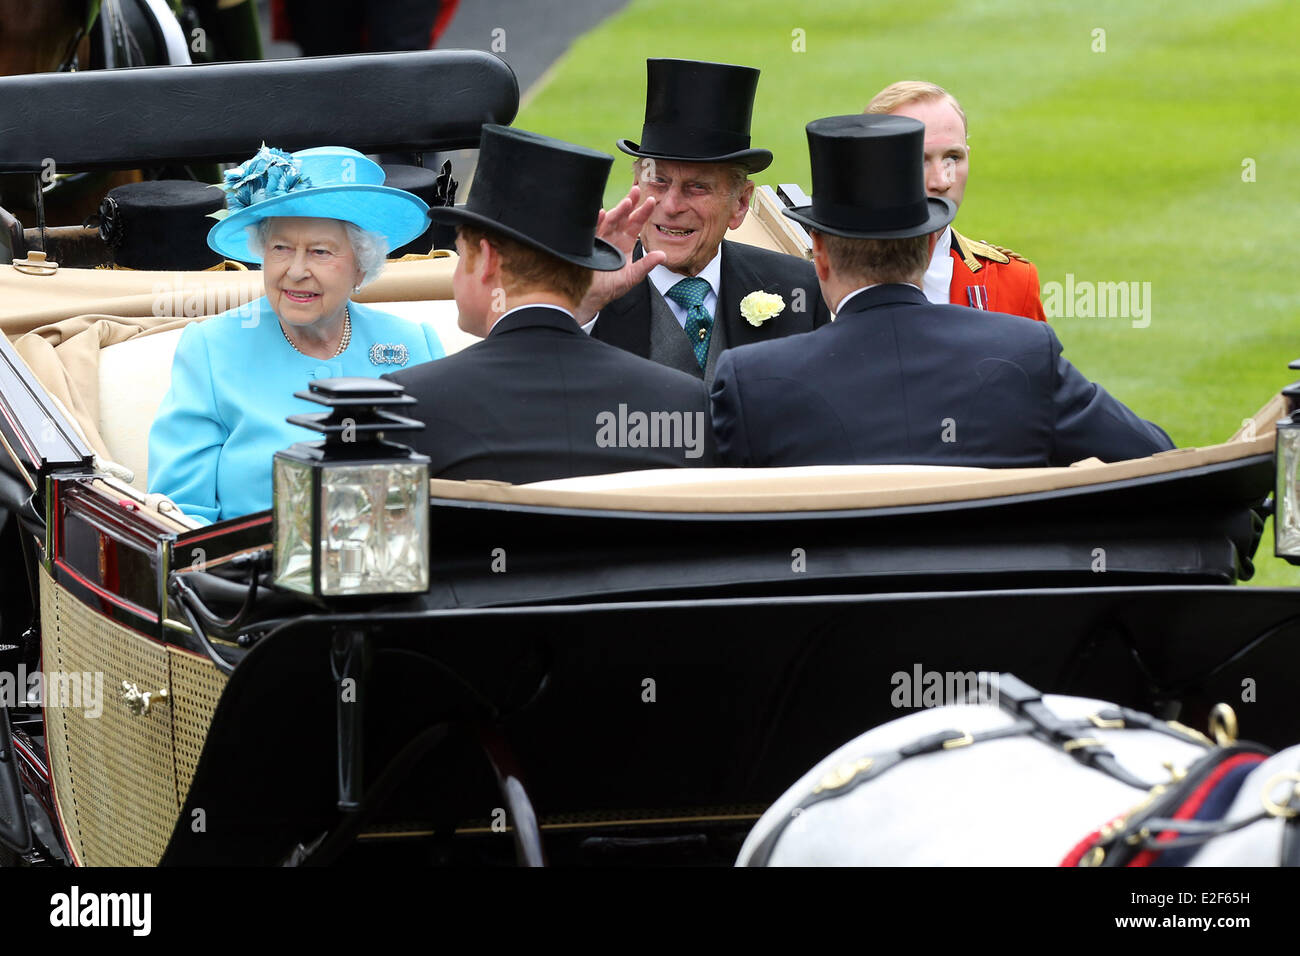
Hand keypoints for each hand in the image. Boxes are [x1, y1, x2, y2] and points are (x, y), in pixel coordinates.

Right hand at [574, 185, 665, 322]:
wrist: (592, 297)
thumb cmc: (612, 287)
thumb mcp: (632, 276)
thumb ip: (646, 265)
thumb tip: (663, 255)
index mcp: (626, 242)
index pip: (636, 223)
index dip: (643, 212)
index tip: (651, 201)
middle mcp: (614, 236)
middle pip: (623, 216)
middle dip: (630, 203)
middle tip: (637, 190)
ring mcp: (601, 238)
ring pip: (610, 220)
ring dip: (617, 211)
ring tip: (626, 202)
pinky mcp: (588, 243)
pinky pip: (592, 230)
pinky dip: (596, 222)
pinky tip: (600, 214)